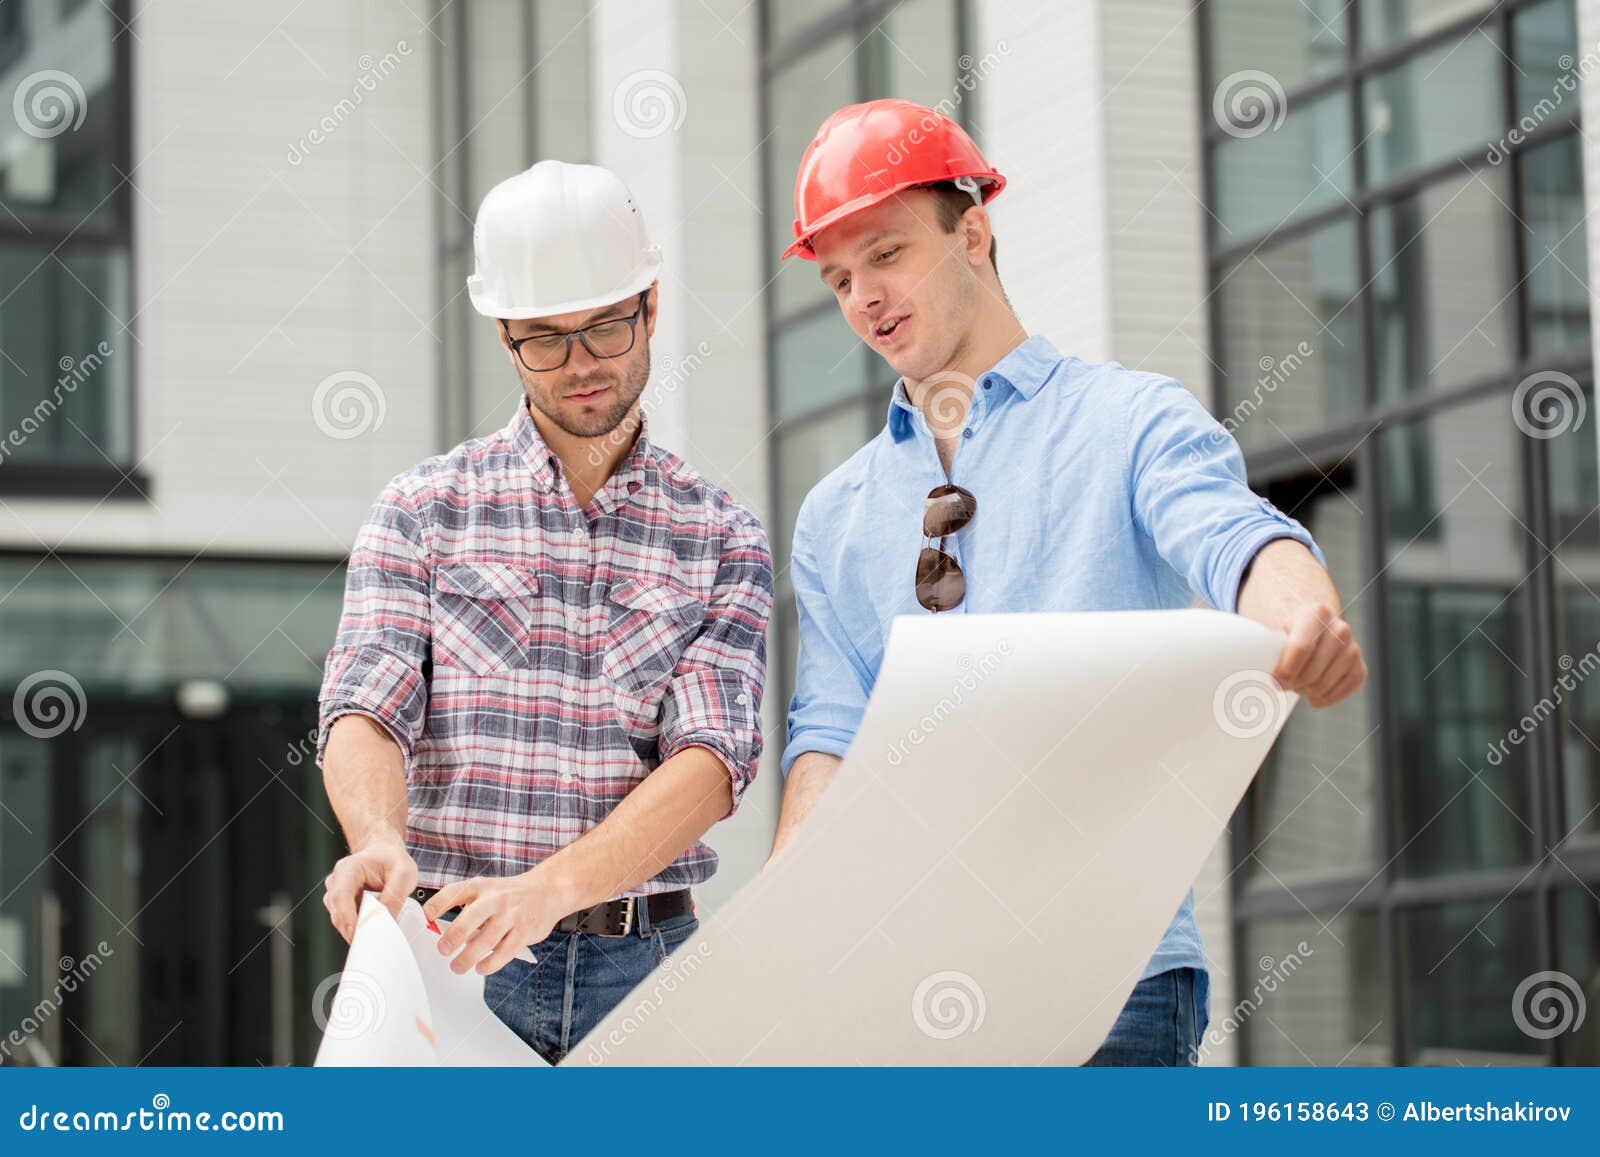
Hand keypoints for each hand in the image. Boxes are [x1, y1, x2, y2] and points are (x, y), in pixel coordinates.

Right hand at [323, 838, 416, 942]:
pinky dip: (356, 926)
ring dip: (355, 928)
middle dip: (353, 928)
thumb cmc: (392, 859)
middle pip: (337, 912)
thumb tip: (385, 920)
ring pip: (339, 919)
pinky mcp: (340, 903)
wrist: (386, 853)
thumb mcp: (404, 874)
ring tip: (376, 930)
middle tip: (373, 939)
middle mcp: (337, 880)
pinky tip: (370, 926)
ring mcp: (336, 892)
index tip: (357, 933)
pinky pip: (345, 920)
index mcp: (349, 868)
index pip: (341, 896)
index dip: (347, 917)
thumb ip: (395, 896)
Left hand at [423, 873, 563, 975]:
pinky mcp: (524, 932)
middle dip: (453, 937)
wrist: (547, 891)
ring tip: (457, 966)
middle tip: (443, 950)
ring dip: (467, 957)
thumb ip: (463, 905)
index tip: (427, 916)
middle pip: (470, 919)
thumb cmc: (510, 894)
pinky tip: (480, 967)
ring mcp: (511, 916)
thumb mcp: (486, 889)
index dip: (438, 904)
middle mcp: (496, 899)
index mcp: (481, 886)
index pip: (454, 892)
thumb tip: (438, 929)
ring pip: (486, 941)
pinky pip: (503, 953)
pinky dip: (489, 964)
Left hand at [1273, 602, 1366, 707]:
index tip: (1275, 680)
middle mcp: (1339, 629)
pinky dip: (1325, 699)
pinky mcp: (1359, 667)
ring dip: (1307, 691)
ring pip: (1324, 685)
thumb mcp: (1277, 633)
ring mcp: (1353, 648)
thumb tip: (1263, 675)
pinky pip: (1343, 692)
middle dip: (1294, 684)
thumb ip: (1271, 650)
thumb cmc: (1288, 634)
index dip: (1285, 671)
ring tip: (1297, 684)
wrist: (1311, 627)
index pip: (1301, 648)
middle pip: (1311, 672)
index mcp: (1316, 614)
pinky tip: (1313, 695)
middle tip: (1284, 683)